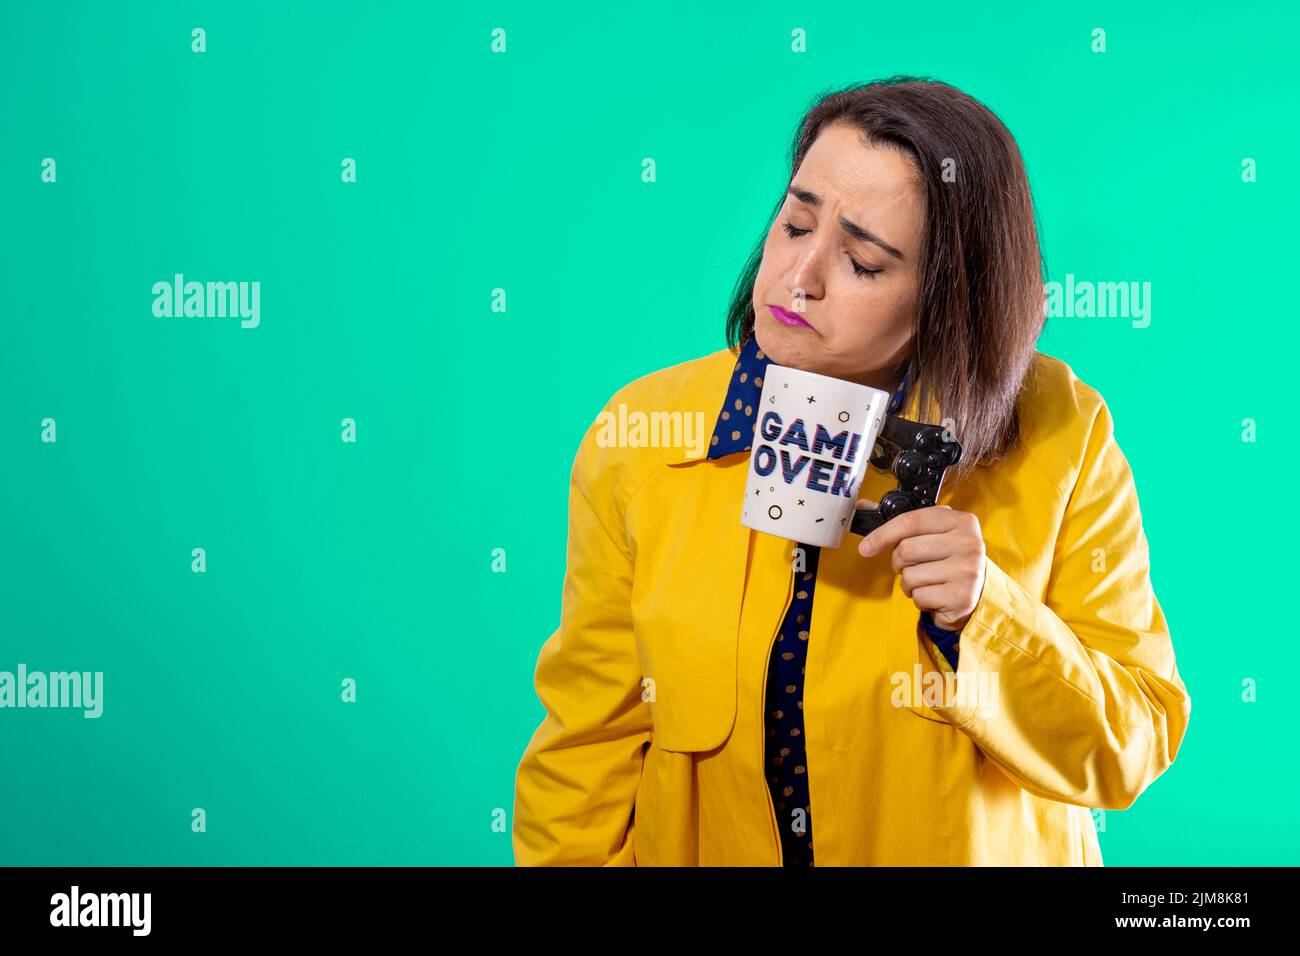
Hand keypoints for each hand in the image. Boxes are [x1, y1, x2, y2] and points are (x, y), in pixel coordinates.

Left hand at [855, 498, 986, 631]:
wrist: (978, 592)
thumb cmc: (949, 560)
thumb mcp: (933, 534)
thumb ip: (902, 522)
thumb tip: (863, 506)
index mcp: (961, 521)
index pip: (911, 521)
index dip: (883, 534)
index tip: (866, 547)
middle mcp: (968, 543)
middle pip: (906, 550)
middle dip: (900, 563)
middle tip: (913, 566)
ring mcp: (967, 570)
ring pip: (910, 576)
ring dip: (909, 583)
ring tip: (927, 581)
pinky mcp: (962, 596)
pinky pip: (919, 596)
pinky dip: (919, 599)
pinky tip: (935, 594)